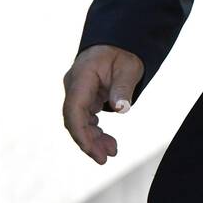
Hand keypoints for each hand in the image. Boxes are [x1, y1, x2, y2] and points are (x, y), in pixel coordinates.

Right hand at [62, 45, 144, 163]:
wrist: (118, 44)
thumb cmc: (123, 54)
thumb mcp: (129, 67)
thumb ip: (123, 87)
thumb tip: (120, 108)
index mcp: (81, 77)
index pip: (73, 109)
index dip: (80, 132)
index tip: (92, 150)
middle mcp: (74, 86)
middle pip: (74, 119)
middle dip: (88, 141)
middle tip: (105, 159)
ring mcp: (77, 92)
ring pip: (79, 122)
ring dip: (93, 139)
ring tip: (112, 152)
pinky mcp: (83, 98)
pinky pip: (85, 119)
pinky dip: (95, 132)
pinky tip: (108, 143)